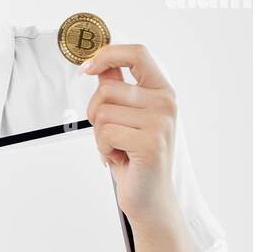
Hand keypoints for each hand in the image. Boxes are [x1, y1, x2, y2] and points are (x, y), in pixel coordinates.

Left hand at [81, 43, 178, 228]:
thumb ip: (115, 87)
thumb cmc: (135, 157)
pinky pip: (105, 134)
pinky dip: (103, 149)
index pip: (137, 53)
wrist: (150, 197)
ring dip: (100, 134)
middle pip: (106, 89)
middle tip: (110, 133)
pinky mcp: (150, 143)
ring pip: (102, 113)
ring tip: (118, 147)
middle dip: (95, 113)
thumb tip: (98, 64)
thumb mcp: (125, 116)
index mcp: (162, 91)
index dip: (108, 54)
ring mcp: (160, 123)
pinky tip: (120, 158)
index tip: (86, 68)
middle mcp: (166, 103)